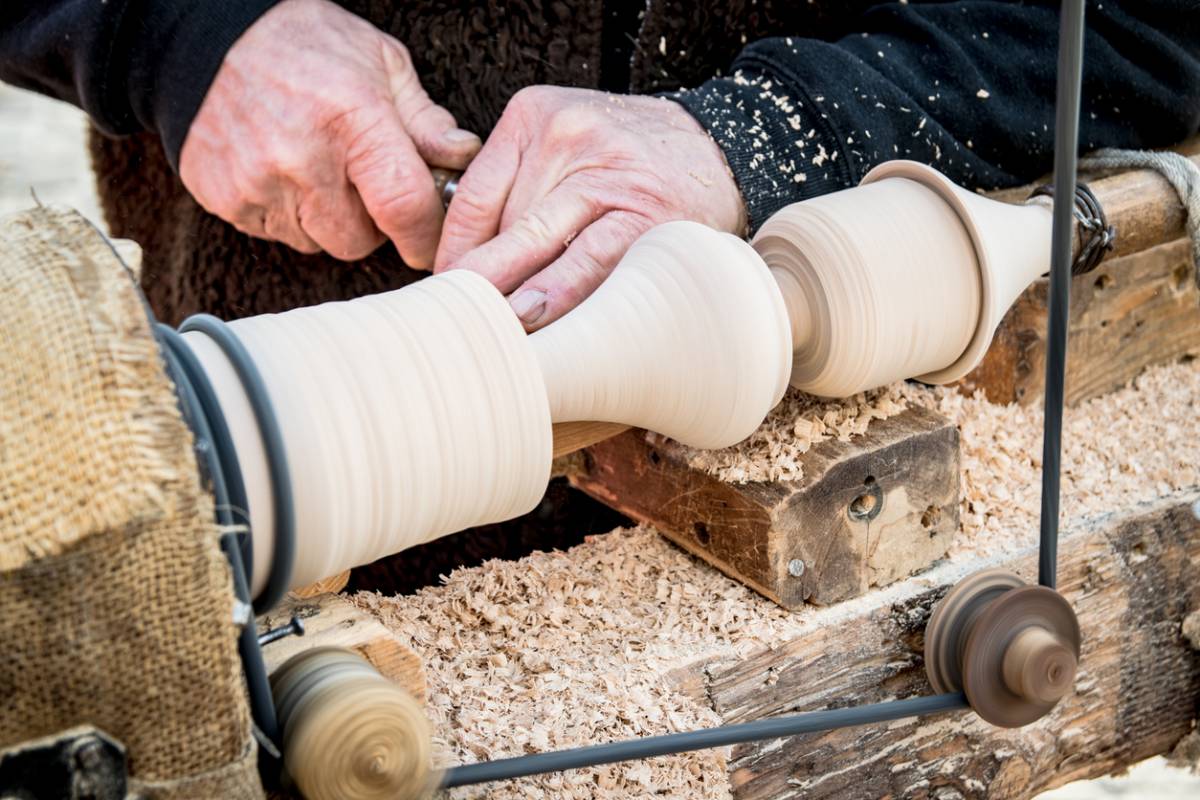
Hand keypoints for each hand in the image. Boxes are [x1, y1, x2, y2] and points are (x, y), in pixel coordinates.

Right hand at [179, 0, 478, 266]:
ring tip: (320, 170)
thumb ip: (424, 119)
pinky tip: (284, 172)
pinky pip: (277, 233)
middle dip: (372, 222)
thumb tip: (460, 157)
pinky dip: (289, 213)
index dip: (424, 236)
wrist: (207, 38)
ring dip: (329, 219)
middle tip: (364, 183)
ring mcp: (258, 182)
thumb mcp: (380, 62)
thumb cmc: (305, 44)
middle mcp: (302, 158)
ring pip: (318, 240)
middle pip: (359, 240)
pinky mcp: (226, 198)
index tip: (430, 242)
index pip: (403, 207)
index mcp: (352, 120)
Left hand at [435, 87, 745, 329]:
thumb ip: (518, 183)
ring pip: (537, 242)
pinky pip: (588, 261)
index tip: (445, 287)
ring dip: (506, 292)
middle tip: (455, 318)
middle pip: (501, 223)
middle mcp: (566, 136)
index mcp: (534, 116)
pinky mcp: (642, 212)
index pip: (473, 194)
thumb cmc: (629, 161)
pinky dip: (556, 293)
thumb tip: (463, 256)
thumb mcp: (566, 143)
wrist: (718, 149)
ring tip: (485, 328)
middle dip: (475, 280)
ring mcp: (605, 174)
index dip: (453, 251)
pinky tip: (533, 318)